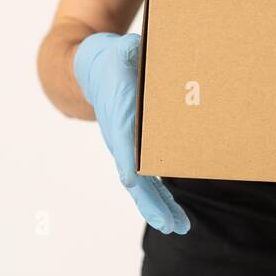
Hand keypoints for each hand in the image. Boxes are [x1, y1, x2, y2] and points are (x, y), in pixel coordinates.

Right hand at [74, 32, 189, 233]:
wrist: (95, 72)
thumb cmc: (113, 61)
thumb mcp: (121, 50)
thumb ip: (129, 51)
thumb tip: (136, 48)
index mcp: (117, 115)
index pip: (121, 141)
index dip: (128, 160)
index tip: (133, 179)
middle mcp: (119, 139)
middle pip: (133, 177)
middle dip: (150, 201)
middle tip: (168, 223)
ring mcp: (127, 150)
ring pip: (142, 186)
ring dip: (160, 207)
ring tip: (179, 226)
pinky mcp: (136, 152)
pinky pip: (149, 180)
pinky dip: (161, 198)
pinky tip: (176, 216)